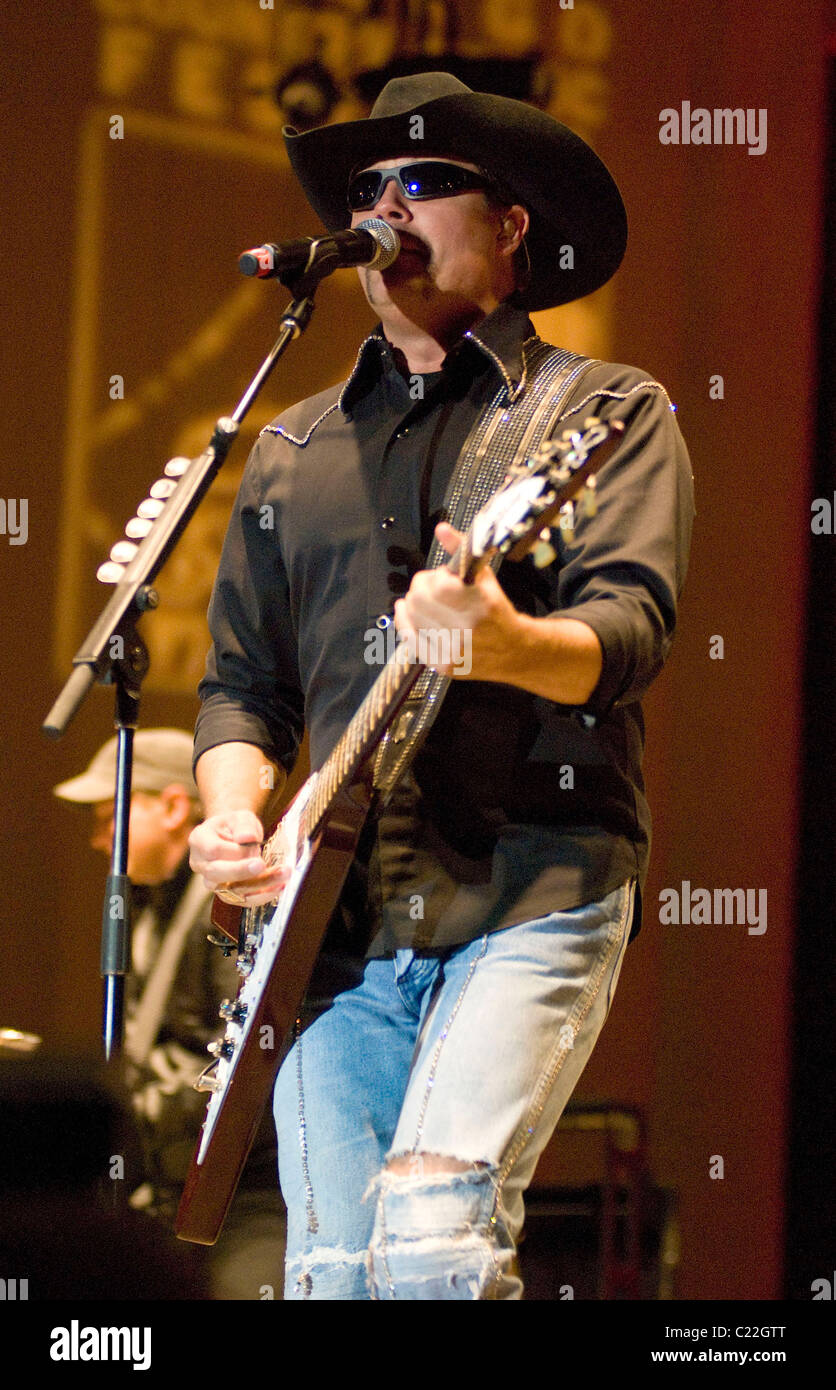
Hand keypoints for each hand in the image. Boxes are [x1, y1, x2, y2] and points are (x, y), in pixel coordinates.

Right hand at [188, 810, 290, 906]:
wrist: (235, 835)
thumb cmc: (236, 825)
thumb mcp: (240, 817)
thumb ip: (243, 825)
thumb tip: (246, 838)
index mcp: (199, 840)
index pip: (213, 850)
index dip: (234, 851)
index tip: (254, 846)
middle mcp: (200, 864)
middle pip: (216, 873)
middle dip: (241, 871)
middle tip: (262, 865)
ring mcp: (211, 882)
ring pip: (230, 891)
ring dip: (259, 885)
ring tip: (282, 875)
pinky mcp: (226, 893)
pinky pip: (242, 900)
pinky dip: (261, 896)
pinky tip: (278, 886)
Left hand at [393, 522, 523, 680]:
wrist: (514, 651)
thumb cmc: (497, 612)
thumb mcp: (484, 577)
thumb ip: (462, 551)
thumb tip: (441, 529)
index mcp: (480, 606)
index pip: (436, 586)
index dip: (435, 577)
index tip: (443, 577)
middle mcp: (465, 631)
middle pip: (418, 601)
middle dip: (422, 588)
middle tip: (433, 589)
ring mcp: (452, 652)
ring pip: (411, 618)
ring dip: (415, 605)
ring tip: (428, 602)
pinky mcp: (442, 665)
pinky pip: (409, 639)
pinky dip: (406, 622)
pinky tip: (411, 613)